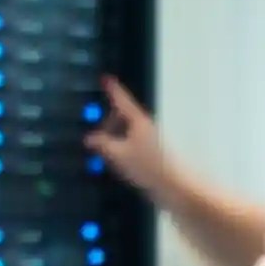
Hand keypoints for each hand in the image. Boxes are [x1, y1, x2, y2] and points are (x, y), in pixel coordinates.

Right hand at [84, 76, 177, 200]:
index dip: (112, 90)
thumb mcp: (117, 154)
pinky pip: (132, 146)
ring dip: (114, 141)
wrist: (174, 186)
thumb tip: (90, 139)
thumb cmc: (149, 167)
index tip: (106, 79)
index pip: (121, 101)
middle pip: (122, 118)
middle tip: (96, 141)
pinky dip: (123, 151)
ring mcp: (150, 141)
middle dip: (107, 126)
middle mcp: (145, 128)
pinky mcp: (153, 154)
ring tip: (109, 157)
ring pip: (126, 134)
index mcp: (138, 121)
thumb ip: (101, 144)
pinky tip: (121, 165)